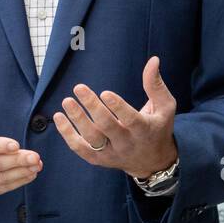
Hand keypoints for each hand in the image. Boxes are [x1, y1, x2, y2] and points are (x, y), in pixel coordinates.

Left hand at [52, 56, 177, 179]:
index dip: (118, 107)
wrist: (152, 162)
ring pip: (92, 140)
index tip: (105, 92)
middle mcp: (127, 144)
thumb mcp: (164, 107)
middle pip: (107, 128)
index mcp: (144, 130)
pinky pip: (80, 149)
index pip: (131, 120)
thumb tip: (153, 60)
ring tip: (67, 101)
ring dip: (77, 120)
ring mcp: (111, 154)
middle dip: (92, 108)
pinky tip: (59, 117)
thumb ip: (156, 85)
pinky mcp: (98, 159)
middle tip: (78, 87)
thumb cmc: (158, 128)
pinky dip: (67, 134)